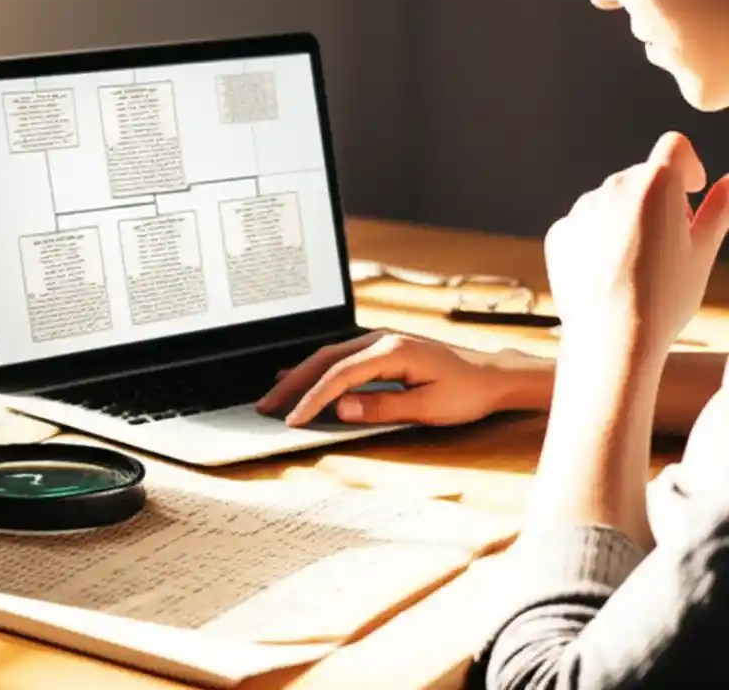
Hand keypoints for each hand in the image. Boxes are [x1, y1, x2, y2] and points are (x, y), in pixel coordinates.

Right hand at [255, 331, 550, 426]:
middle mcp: (381, 340)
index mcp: (392, 351)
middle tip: (268, 406)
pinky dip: (316, 369)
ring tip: (275, 396)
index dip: (313, 398)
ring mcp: (380, 341)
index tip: (293, 419)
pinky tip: (298, 376)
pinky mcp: (381, 349)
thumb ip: (381, 407)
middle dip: (293, 383)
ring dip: (300, 376)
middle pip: (325, 359)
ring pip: (328, 356)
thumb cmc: (467, 392)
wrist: (493, 376)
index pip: (340, 375)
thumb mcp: (427, 407)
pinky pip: (340, 357)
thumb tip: (340, 407)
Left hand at [545, 132, 728, 357]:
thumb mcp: (704, 249)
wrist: (612, 339)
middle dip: (659, 197)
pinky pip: (585, 224)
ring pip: (611, 200)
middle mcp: (612, 188)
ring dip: (627, 217)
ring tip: (639, 262)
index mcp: (655, 184)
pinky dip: (599, 238)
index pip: (674, 146)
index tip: (691, 189)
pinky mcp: (559, 233)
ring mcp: (580, 210)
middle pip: (641, 175)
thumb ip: (721, 207)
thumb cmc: (666, 296)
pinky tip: (610, 271)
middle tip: (669, 241)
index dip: (688, 164)